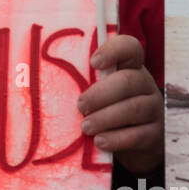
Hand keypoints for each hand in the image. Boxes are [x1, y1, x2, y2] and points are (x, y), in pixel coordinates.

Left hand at [77, 35, 162, 173]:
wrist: (135, 142)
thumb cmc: (107, 108)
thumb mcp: (99, 90)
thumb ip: (84, 81)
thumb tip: (34, 75)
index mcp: (130, 67)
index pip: (129, 47)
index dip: (113, 51)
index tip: (94, 62)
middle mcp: (145, 84)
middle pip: (129, 81)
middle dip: (102, 94)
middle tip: (80, 106)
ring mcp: (152, 109)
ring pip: (134, 108)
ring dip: (106, 118)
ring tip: (86, 127)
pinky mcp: (154, 134)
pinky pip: (138, 135)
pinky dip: (117, 139)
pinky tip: (100, 141)